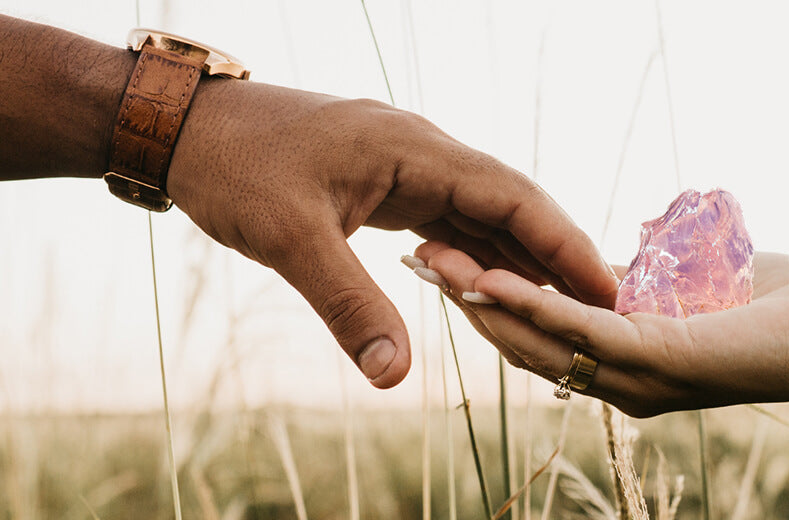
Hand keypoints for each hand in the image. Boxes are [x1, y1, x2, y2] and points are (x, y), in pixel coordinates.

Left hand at [166, 80, 616, 388]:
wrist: (181, 127)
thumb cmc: (233, 168)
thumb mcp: (290, 240)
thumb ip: (349, 306)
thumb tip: (394, 376)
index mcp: (413, 149)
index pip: (511, 197)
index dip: (562, 242)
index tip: (606, 284)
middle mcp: (421, 150)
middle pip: (510, 204)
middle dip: (558, 253)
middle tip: (607, 303)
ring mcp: (404, 164)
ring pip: (481, 214)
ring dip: (520, 256)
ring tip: (568, 304)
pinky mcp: (384, 182)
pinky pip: (448, 218)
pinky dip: (477, 253)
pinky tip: (497, 287)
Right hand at [413, 242, 788, 416]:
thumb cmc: (777, 306)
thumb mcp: (687, 286)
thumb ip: (640, 280)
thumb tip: (603, 259)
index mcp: (629, 367)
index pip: (542, 339)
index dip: (491, 307)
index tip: (447, 267)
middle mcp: (628, 384)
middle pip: (527, 347)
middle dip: (471, 306)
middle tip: (422, 264)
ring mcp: (644, 377)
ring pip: (544, 343)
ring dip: (489, 304)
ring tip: (442, 268)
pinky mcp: (665, 358)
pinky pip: (585, 329)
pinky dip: (537, 303)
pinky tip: (498, 279)